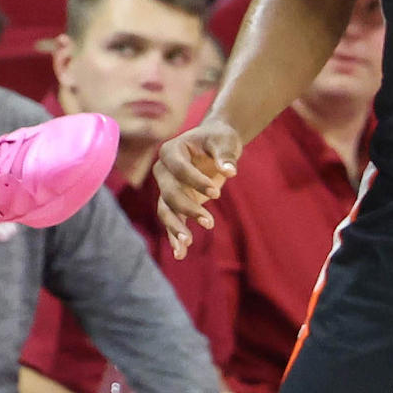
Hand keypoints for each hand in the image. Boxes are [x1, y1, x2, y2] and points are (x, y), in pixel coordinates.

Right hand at [150, 114, 241, 249]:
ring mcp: (166, 187)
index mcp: (171, 151)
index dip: (195, 181)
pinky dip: (174, 236)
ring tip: (187, 243)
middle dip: (187, 208)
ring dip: (175, 227)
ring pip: (165, 210)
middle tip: (209, 222)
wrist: (214, 144)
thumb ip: (226, 155)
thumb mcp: (224, 141)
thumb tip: (229, 171)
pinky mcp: (174, 202)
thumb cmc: (219, 139)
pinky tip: (181, 254)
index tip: (217, 193)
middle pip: (169, 193)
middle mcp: (163, 170)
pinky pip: (171, 219)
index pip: (179, 169)